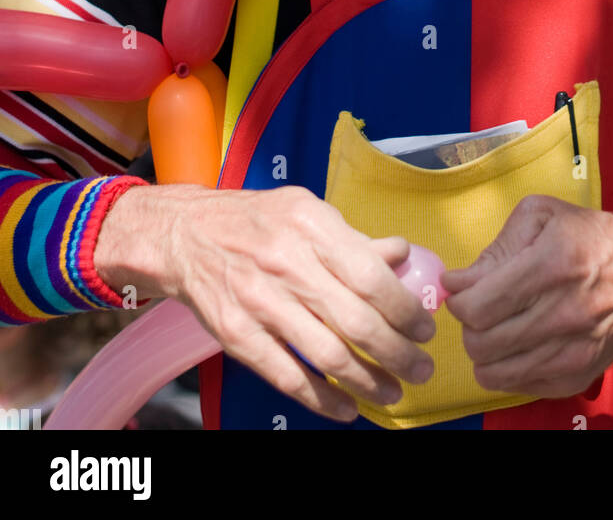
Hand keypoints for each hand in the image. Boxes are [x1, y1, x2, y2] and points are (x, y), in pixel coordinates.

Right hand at [94, 183, 435, 421]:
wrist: (182, 233)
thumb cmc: (251, 220)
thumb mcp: (305, 210)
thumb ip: (353, 239)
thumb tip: (401, 254)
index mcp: (310, 225)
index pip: (370, 275)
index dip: (404, 309)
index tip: (425, 327)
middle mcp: (285, 263)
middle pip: (355, 320)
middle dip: (397, 352)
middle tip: (421, 367)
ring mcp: (259, 302)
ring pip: (327, 354)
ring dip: (368, 381)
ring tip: (392, 390)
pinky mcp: (236, 334)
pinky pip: (287, 376)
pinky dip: (322, 398)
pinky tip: (346, 407)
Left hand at [441, 196, 612, 398]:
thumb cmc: (595, 237)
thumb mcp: (545, 216)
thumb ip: (497, 247)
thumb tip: (458, 282)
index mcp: (552, 265)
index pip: (478, 307)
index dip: (458, 300)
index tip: (460, 289)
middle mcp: (564, 313)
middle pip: (481, 343)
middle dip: (468, 324)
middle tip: (479, 307)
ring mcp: (573, 351)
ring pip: (495, 372)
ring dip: (484, 350)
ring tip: (495, 327)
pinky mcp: (580, 375)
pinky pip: (520, 386)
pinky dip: (508, 369)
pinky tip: (519, 343)